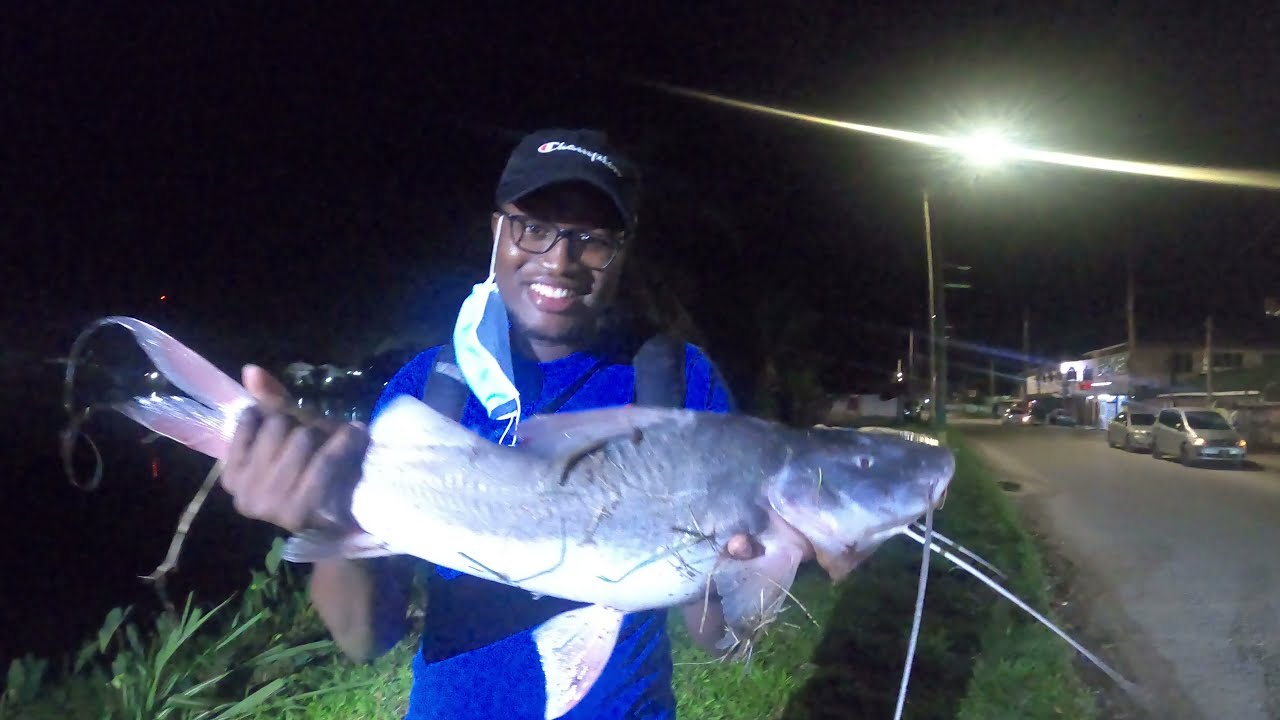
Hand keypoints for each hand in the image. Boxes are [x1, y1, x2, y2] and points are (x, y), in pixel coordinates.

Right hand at [219, 364, 369, 533]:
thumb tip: (250, 369)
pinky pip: (323, 462)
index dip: (279, 414)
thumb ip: (270, 403)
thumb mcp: (290, 434)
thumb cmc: (314, 470)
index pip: (251, 418)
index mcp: (231, 474)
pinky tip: (356, 434)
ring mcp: (268, 505)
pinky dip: (344, 442)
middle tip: (321, 436)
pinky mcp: (299, 512)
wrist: (344, 518)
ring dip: (327, 433)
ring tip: (341, 438)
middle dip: (303, 424)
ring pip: (301, 439)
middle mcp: (242, 493)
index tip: (296, 424)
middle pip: (276, 427)